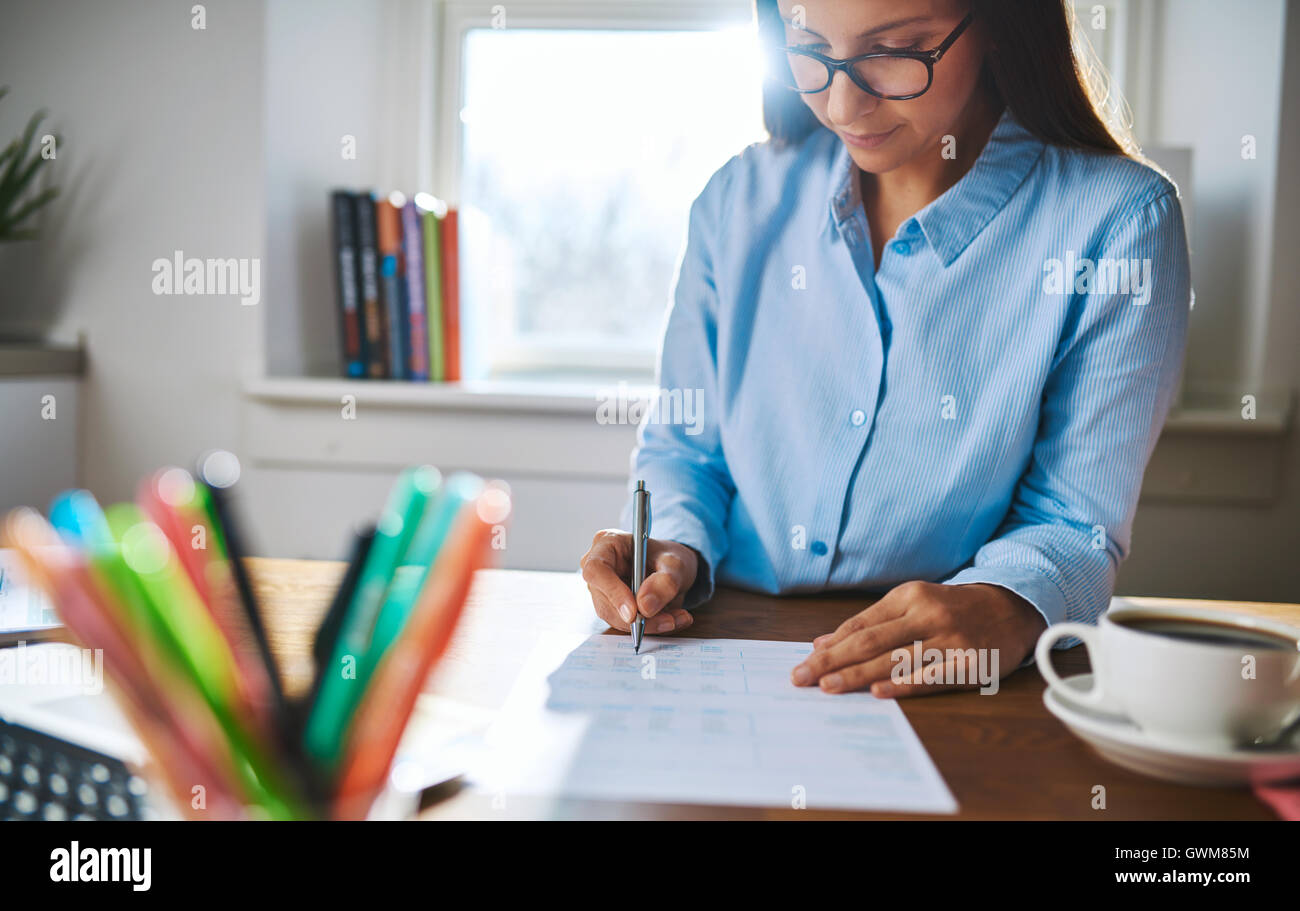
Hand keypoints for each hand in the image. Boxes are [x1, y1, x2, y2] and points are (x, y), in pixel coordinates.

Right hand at [579, 529, 698, 634]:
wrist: (672, 568)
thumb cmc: (668, 557)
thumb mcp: (676, 564)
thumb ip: (665, 582)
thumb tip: (645, 606)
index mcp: (608, 543)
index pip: (596, 569)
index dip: (612, 592)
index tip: (633, 612)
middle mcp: (600, 567)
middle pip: (606, 600)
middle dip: (638, 617)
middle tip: (668, 621)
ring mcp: (603, 590)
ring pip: (616, 618)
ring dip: (648, 624)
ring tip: (676, 618)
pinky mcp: (612, 608)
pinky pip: (627, 625)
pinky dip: (651, 626)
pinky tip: (672, 619)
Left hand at [791, 581, 1047, 697]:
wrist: (1012, 608)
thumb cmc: (953, 609)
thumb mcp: (913, 604)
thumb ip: (870, 622)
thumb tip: (823, 642)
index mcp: (909, 596)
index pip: (860, 623)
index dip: (830, 645)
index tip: (804, 662)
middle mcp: (927, 614)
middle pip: (870, 641)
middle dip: (832, 660)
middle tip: (802, 677)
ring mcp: (949, 638)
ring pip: (895, 659)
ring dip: (858, 675)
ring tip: (828, 687)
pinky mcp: (969, 662)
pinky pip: (930, 676)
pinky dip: (903, 684)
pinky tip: (878, 692)